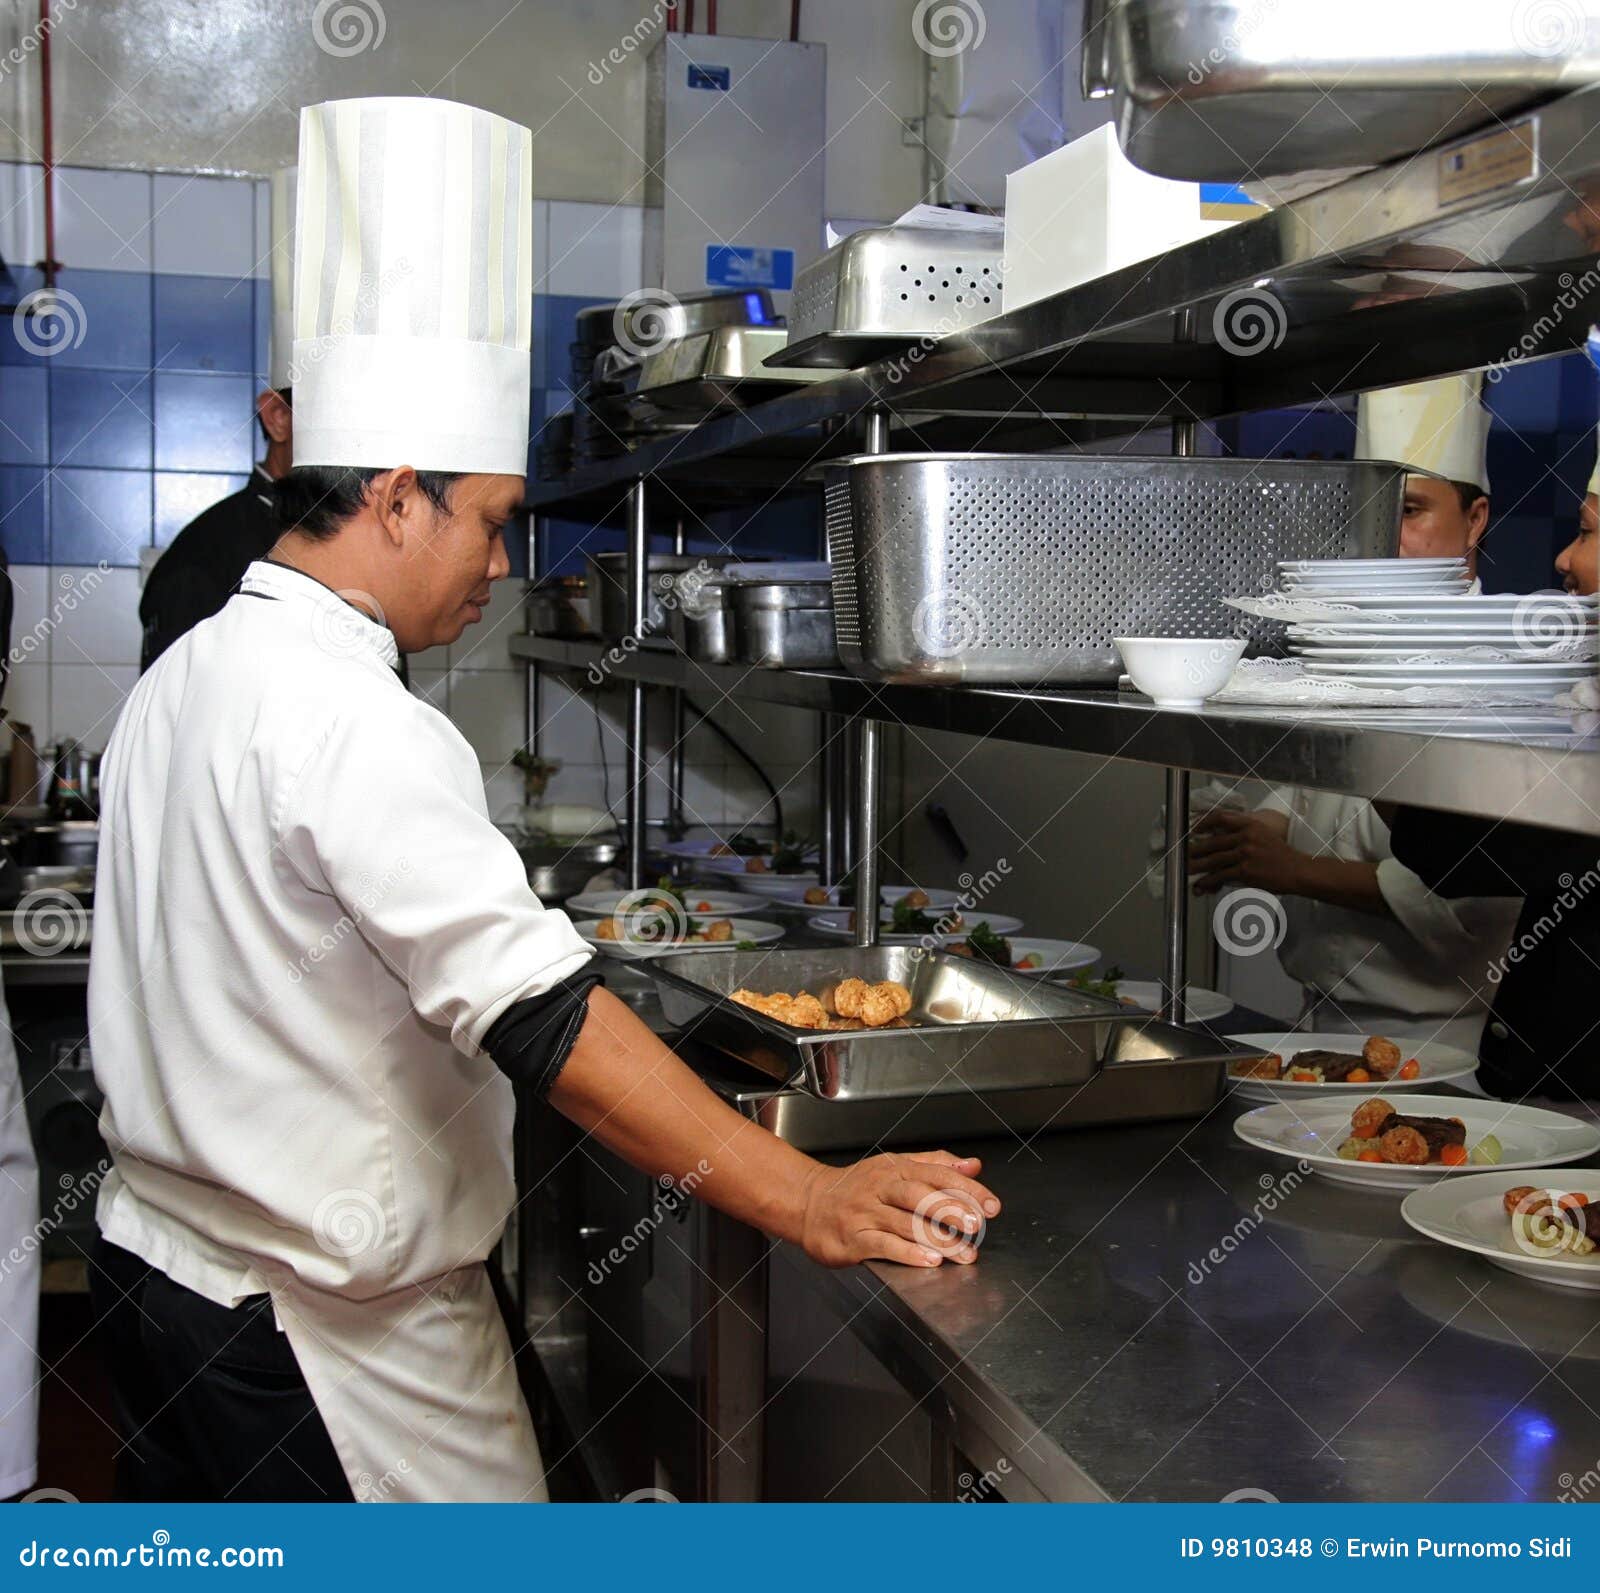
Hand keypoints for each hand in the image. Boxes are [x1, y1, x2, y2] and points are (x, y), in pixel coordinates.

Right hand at [798, 1150, 1000, 1268]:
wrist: (808, 1203)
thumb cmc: (857, 1187)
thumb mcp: (894, 1166)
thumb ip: (936, 1165)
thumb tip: (973, 1166)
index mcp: (895, 1168)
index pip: (936, 1174)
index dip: (966, 1190)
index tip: (991, 1205)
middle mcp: (880, 1187)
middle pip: (920, 1196)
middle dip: (951, 1211)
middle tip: (976, 1226)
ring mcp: (865, 1212)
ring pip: (905, 1224)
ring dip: (937, 1239)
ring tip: (962, 1252)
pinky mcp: (853, 1238)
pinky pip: (883, 1245)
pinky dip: (907, 1253)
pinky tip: (928, 1260)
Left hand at [1188, 810, 1304, 896]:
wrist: (1298, 871)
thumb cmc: (1280, 854)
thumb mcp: (1263, 834)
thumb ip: (1243, 832)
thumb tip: (1218, 837)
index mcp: (1250, 824)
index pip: (1221, 818)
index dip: (1204, 823)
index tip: (1194, 829)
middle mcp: (1246, 836)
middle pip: (1213, 841)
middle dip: (1196, 849)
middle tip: (1183, 853)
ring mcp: (1245, 854)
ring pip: (1214, 860)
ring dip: (1197, 866)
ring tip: (1186, 869)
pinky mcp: (1245, 871)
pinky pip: (1221, 875)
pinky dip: (1208, 880)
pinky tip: (1201, 884)